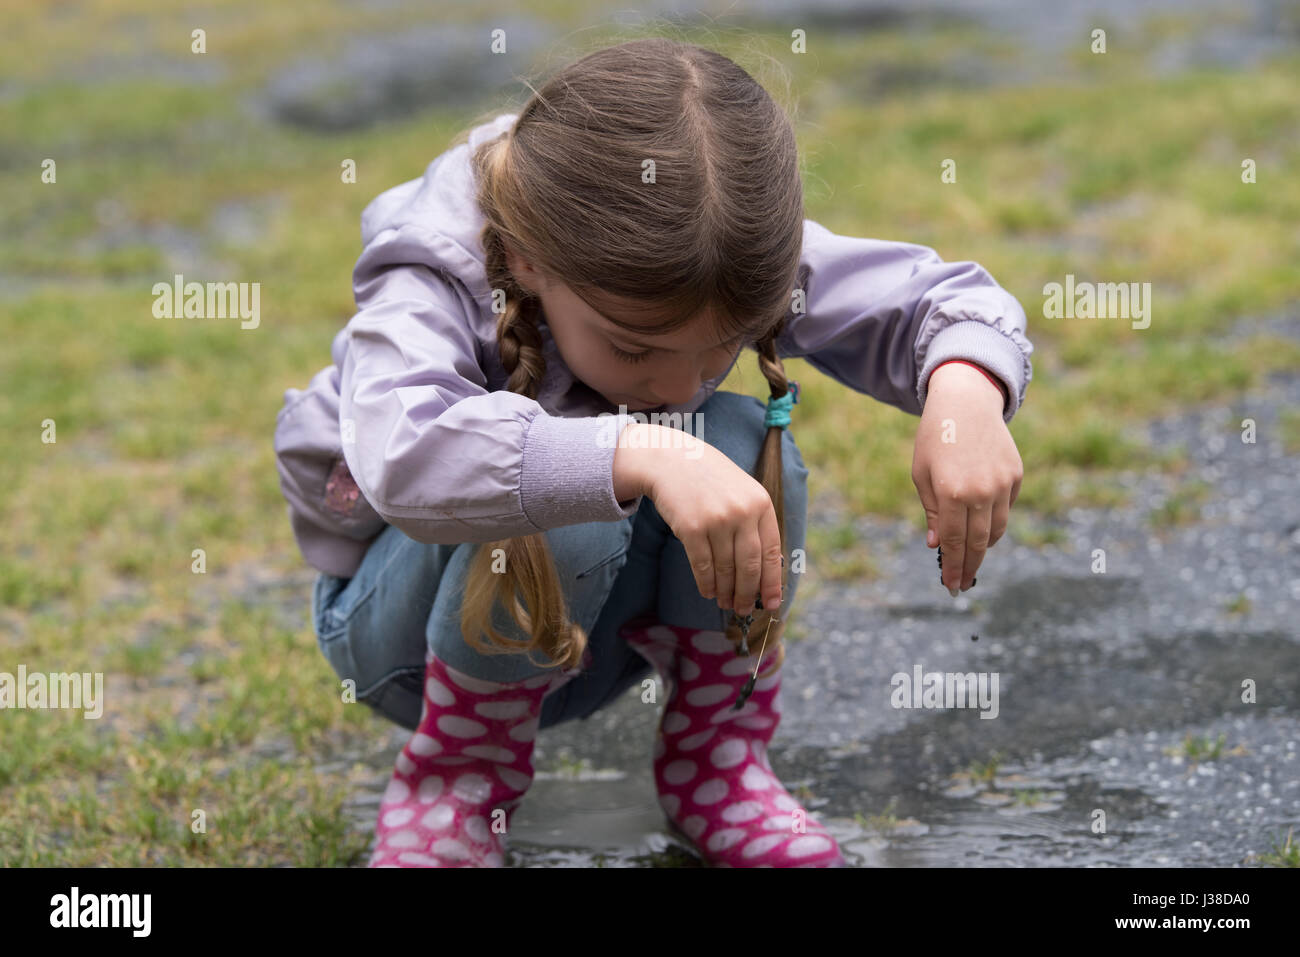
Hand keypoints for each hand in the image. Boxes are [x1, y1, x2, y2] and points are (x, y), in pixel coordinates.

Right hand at [620, 424, 783, 616]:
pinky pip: (702, 566)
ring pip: (725, 569)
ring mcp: (717, 520)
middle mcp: (742, 512)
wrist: (673, 461)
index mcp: (761, 503)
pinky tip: (708, 591)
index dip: (772, 582)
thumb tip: (764, 571)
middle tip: (743, 609)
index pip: (772, 552)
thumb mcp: (743, 492)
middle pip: (749, 566)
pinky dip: (706, 583)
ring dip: (726, 592)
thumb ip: (755, 523)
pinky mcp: (691, 528)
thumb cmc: (711, 480)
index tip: (772, 603)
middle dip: (747, 594)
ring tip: (725, 602)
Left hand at [911, 362, 1023, 595]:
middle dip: (970, 565)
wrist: (965, 402)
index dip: (953, 566)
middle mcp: (981, 491)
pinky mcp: (1015, 474)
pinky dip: (994, 520)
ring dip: (984, 546)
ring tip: (972, 557)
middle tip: (963, 583)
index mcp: (951, 492)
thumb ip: (931, 512)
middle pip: (979, 542)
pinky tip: (982, 524)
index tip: (951, 585)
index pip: (954, 541)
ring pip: (997, 529)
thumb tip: (936, 545)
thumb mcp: (922, 474)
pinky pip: (1006, 508)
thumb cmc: (935, 438)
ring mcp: (1002, 483)